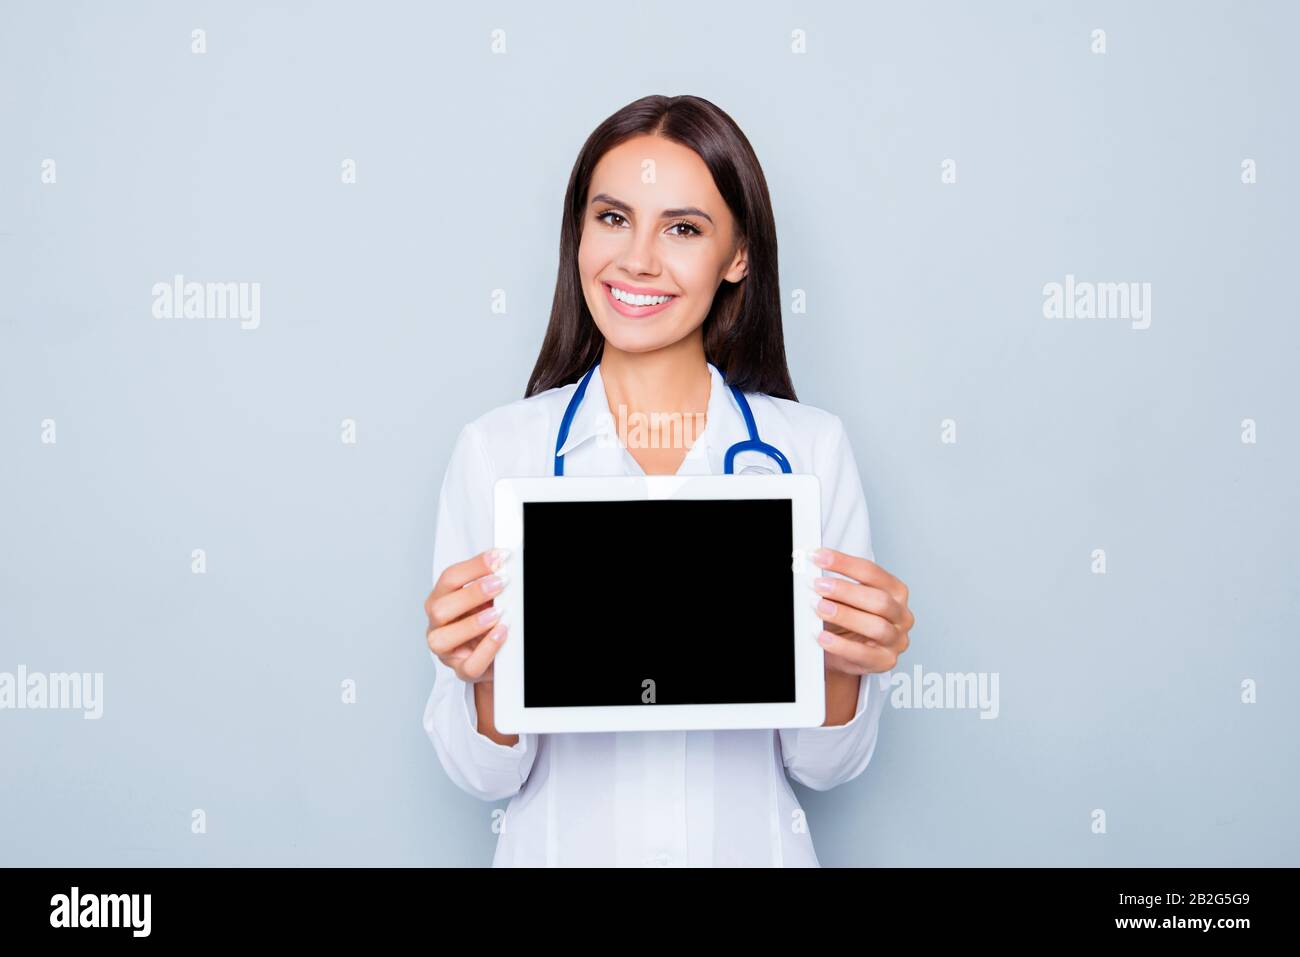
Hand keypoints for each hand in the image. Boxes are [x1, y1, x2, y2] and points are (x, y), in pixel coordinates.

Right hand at [425, 548, 509, 682]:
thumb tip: (505, 562)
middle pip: (440, 608)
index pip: (449, 578)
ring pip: (442, 639)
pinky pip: (468, 665)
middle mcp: (437, 624)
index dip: (474, 566)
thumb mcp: (484, 598)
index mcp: (440, 599)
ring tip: (498, 613)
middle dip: (472, 594)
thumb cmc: (484, 622)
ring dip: (472, 624)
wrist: (491, 655)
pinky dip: (486, 649)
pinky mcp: (461, 670)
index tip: (498, 558)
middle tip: (500, 584)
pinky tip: (501, 634)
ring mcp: (445, 649)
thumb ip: (489, 582)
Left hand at [807, 547, 912, 674]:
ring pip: (876, 626)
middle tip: (819, 585)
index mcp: (895, 592)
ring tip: (820, 608)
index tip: (819, 557)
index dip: (844, 563)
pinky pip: (864, 654)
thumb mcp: (846, 599)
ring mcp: (896, 640)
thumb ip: (836, 585)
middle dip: (845, 590)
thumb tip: (815, 571)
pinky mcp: (885, 661)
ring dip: (845, 615)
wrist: (846, 653)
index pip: (872, 572)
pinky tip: (823, 637)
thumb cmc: (849, 621)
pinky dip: (840, 645)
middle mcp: (901, 614)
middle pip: (879, 600)